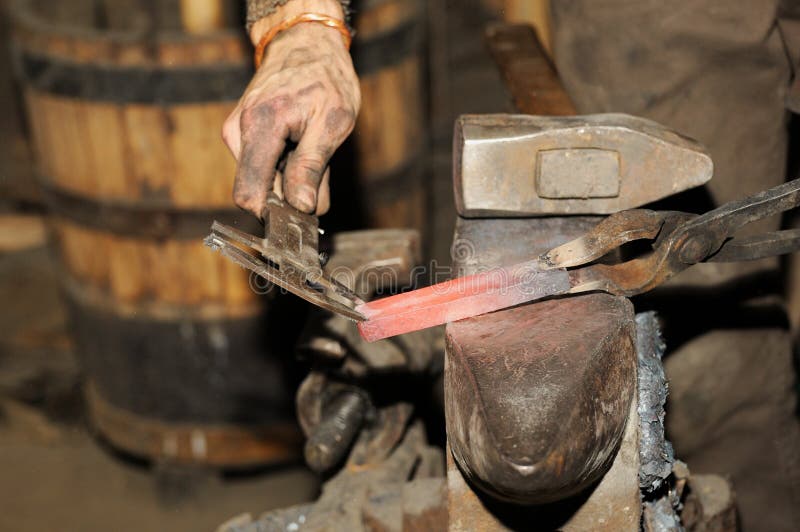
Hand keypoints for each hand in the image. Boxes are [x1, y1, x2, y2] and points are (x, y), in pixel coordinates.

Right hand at [223, 11, 359, 215]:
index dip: (275, 213)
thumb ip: (313, 168)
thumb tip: (302, 208)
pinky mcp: (239, 134)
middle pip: (259, 191)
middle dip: (291, 192)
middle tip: (320, 168)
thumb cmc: (325, 78)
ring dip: (290, 177)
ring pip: (263, 180)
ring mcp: (235, 133)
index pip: (250, 194)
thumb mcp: (333, 122)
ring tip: (310, 146)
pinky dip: (284, 164)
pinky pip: (261, 166)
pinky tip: (298, 142)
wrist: (306, 43)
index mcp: (260, 127)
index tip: (303, 212)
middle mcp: (238, 132)